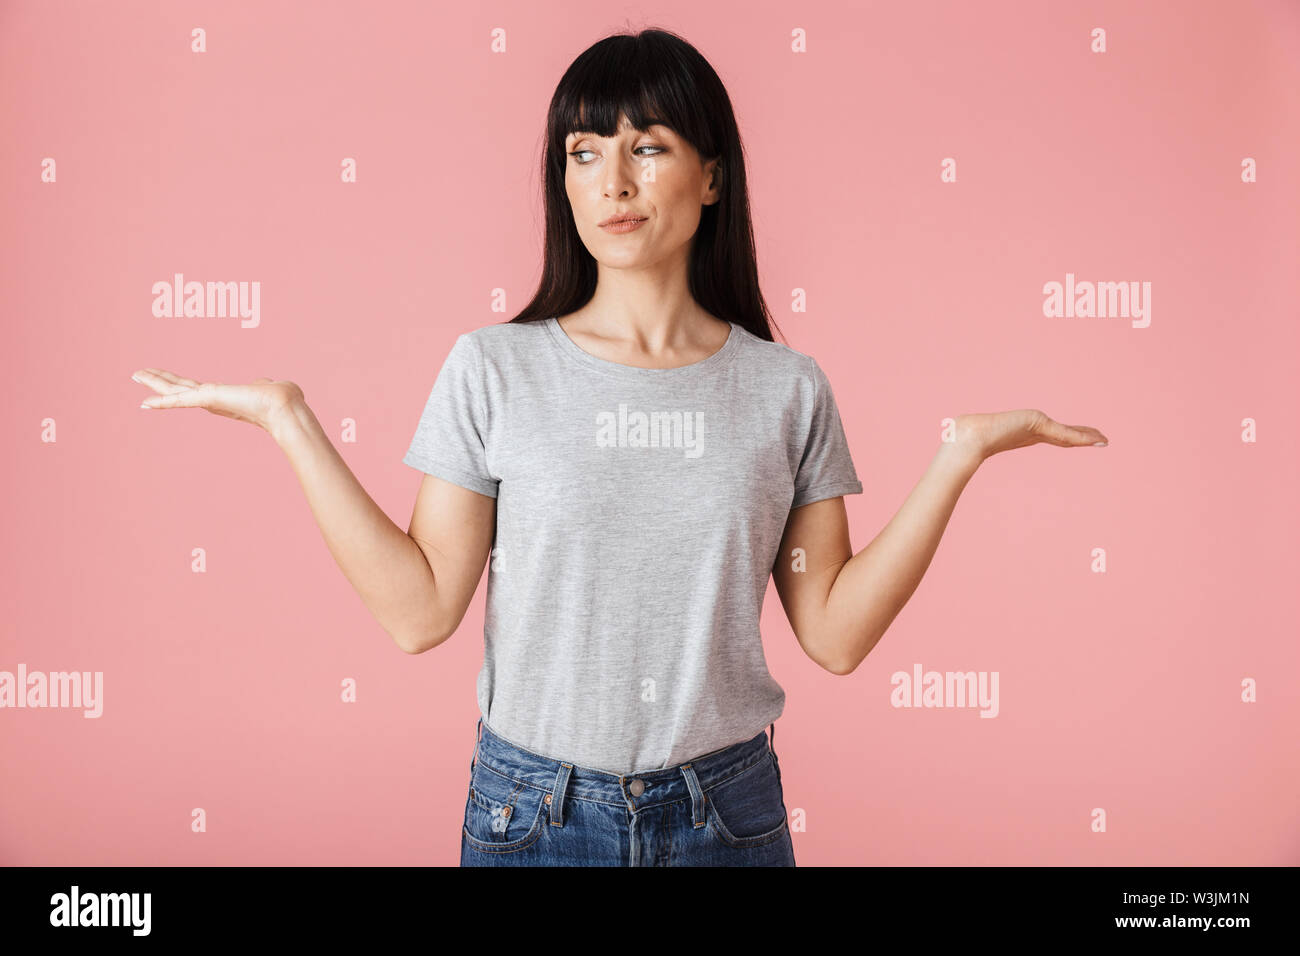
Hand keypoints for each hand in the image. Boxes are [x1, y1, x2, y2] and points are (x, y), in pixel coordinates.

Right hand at [131, 368, 303, 433]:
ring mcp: (210, 401)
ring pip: (175, 390)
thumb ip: (260, 383)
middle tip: (138, 374)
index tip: (167, 381)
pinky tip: (144, 403)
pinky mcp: (208, 400)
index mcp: (225, 396)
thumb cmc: (283, 398)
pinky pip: (180, 401)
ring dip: (154, 382)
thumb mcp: (268, 385)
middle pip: (179, 388)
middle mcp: (214, 400)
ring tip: (135, 374)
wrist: (285, 407)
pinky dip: (162, 402)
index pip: (195, 388)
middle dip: (159, 381)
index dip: (180, 385)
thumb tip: (262, 381)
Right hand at [949, 409, 1107, 462]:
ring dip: (1088, 436)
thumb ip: (969, 460)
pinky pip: (1066, 434)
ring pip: (1069, 432)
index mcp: (1020, 433)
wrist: (966, 439)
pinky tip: (1099, 442)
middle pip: (1063, 432)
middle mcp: (1030, 427)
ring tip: (1104, 440)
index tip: (1078, 438)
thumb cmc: (966, 448)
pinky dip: (1083, 438)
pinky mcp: (1038, 423)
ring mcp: (1034, 423)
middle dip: (1081, 434)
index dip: (1065, 436)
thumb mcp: (973, 455)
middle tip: (1098, 438)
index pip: (1049, 435)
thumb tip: (952, 473)